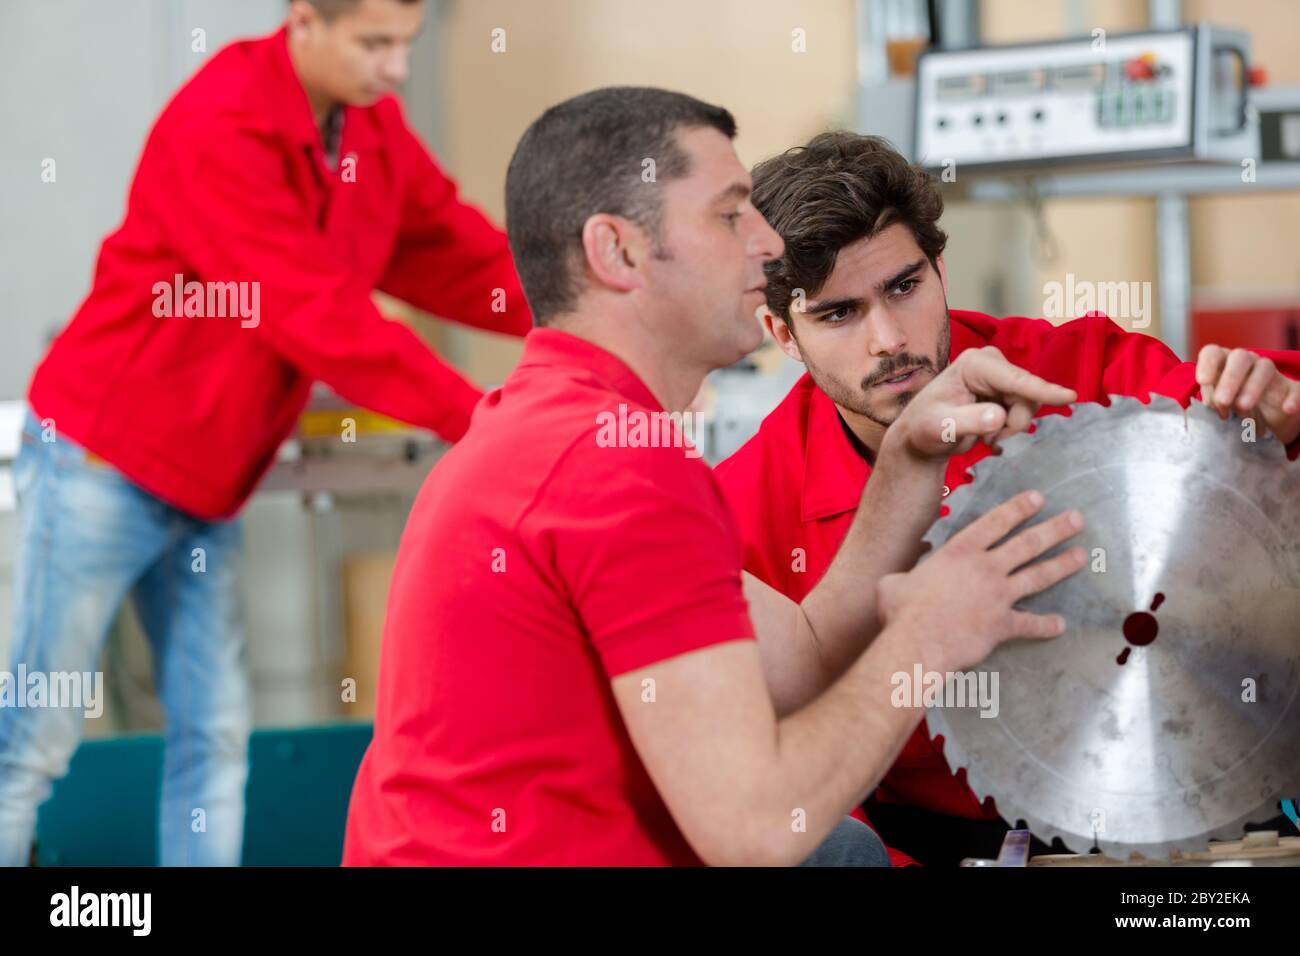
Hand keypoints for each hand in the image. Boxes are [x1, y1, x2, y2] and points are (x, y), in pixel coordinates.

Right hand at [877, 490, 1085, 673]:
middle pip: (1028, 544)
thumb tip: (897, 584)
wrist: (917, 642)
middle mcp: (985, 568)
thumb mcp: (894, 582)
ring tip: (1081, 556)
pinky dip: (1046, 625)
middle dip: (1055, 529)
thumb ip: (907, 578)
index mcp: (960, 551)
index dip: (1018, 508)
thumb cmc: (901, 610)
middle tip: (1077, 519)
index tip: (1038, 498)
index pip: (996, 522)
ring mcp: (998, 596)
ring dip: (1062, 565)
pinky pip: (1030, 624)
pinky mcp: (1002, 625)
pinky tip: (1060, 624)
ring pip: (1038, 576)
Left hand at [887, 346, 1077, 460]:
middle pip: (1027, 395)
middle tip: (986, 439)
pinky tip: (988, 432)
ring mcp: (1001, 376)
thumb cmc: (924, 428)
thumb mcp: (939, 429)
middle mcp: (991, 363)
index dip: (1043, 391)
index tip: (1070, 397)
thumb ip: (969, 421)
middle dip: (1013, 423)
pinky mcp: (1007, 389)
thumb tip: (998, 416)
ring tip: (983, 436)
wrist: (921, 435)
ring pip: (1030, 405)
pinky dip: (1010, 428)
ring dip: (1011, 427)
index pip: (1016, 380)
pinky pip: (1026, 411)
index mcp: (974, 364)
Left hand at [1195, 345, 1299, 444]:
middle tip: (1222, 401)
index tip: (1203, 381)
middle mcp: (1247, 362)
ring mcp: (1270, 373)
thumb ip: (1212, 401)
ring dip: (1253, 386)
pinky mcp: (1291, 388)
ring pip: (1265, 367)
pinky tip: (1287, 408)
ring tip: (1243, 407)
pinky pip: (1296, 387)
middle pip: (1240, 358)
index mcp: (1223, 364)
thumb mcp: (1219, 405)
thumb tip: (1208, 405)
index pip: (1213, 353)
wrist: (1268, 419)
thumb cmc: (1234, 406)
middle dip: (1230, 378)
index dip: (1207, 363)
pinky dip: (1293, 397)